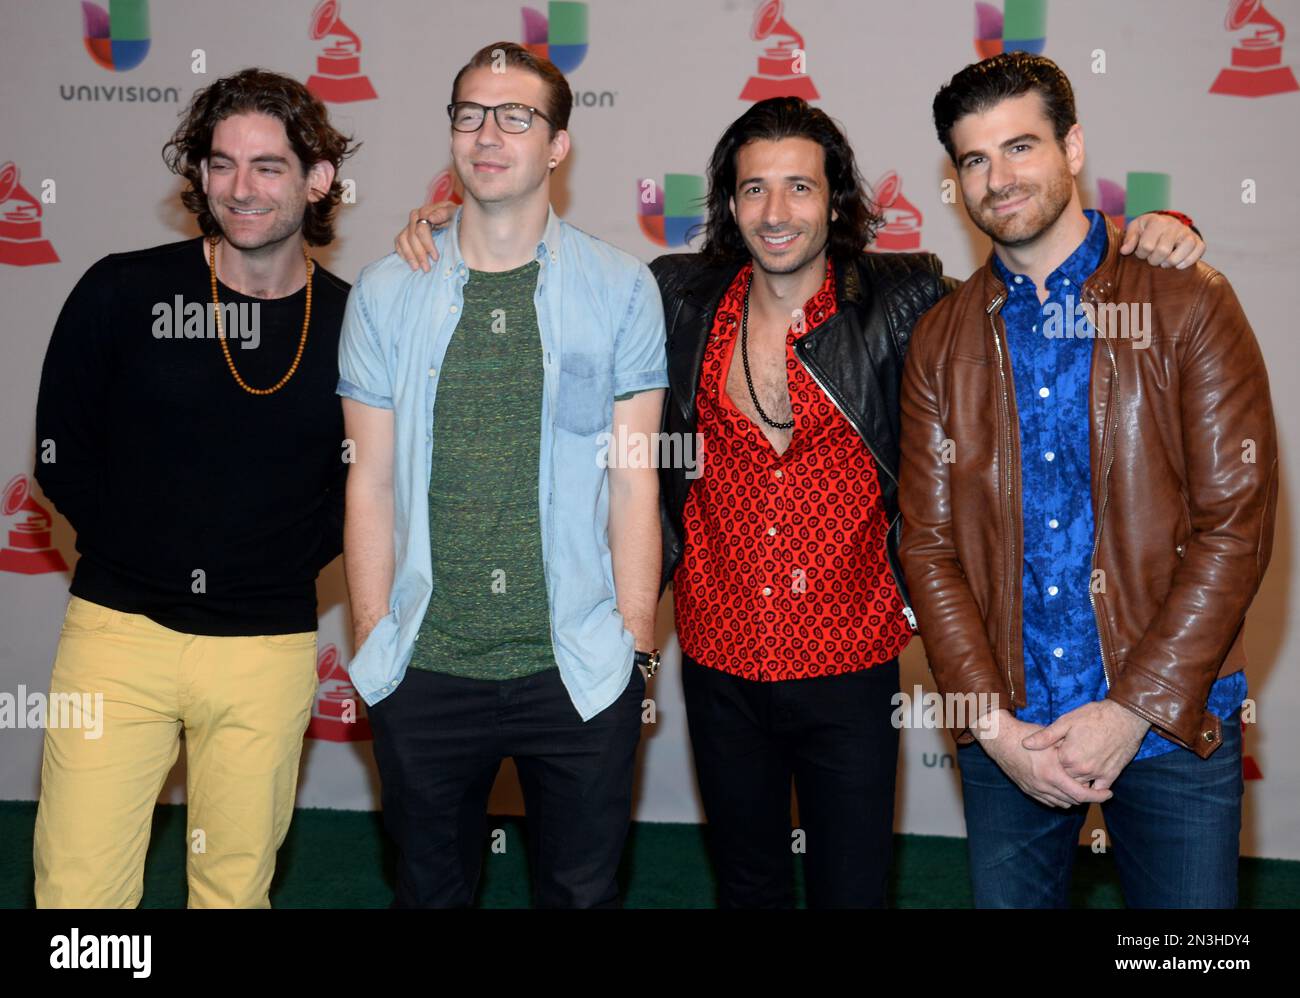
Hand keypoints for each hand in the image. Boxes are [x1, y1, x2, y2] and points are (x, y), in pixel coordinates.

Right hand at [395, 200, 457, 271]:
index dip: (427, 244)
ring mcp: (409, 225)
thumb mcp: (454, 213)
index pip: (421, 229)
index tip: (435, 257)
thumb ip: (444, 214)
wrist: (452, 218)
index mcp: (426, 211)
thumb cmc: (454, 217)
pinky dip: (402, 252)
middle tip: (426, 268)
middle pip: (412, 237)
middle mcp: (415, 217)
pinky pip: (399, 242)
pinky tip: (408, 262)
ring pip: (403, 240)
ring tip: (416, 268)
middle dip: (419, 254)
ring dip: (409, 255)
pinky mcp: (406, 232)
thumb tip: (431, 218)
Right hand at [980, 710, 1113, 807]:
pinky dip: (1059, 799)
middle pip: (1073, 801)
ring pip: (1061, 803)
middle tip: (1097, 790)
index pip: (1081, 794)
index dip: (1098, 796)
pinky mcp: (1027, 789)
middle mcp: (1043, 785)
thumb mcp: (1051, 740)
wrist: (999, 739)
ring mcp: (1034, 789)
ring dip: (1073, 799)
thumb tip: (1088, 758)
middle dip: (1088, 798)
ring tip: (1081, 788)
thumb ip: (1068, 751)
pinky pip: (1048, 801)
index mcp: (1051, 773)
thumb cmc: (1025, 735)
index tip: (1109, 793)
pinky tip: (1064, 789)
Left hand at [1021, 699, 1149, 790]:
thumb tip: (1025, 744)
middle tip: (1061, 763)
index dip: (1050, 761)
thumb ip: (1046, 736)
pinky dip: (1093, 788)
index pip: (1052, 767)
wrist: (1126, 717)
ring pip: (1080, 785)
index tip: (1050, 755)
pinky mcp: (1112, 775)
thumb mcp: (1066, 721)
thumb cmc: (1095, 716)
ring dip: (1076, 780)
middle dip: (1061, 773)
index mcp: (1067, 757)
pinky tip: (1089, 782)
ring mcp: (1097, 774)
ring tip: (1073, 770)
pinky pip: (1099, 789)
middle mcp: (1081, 769)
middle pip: (1065, 778)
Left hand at [1119, 212, 1203, 268]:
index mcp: (1157, 222)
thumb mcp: (1135, 228)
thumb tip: (1124, 251)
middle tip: (1152, 259)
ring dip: (1169, 263)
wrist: (1167, 222)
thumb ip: (1129, 239)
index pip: (1147, 246)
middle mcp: (1174, 226)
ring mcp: (1187, 233)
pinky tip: (1177, 265)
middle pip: (1162, 251)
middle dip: (1153, 260)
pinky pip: (1197, 252)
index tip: (1142, 253)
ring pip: (1180, 253)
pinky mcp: (1198, 241)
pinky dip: (1187, 262)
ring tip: (1163, 262)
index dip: (1141, 254)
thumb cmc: (1148, 228)